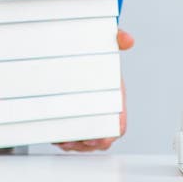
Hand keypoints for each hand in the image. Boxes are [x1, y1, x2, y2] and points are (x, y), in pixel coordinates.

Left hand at [56, 28, 133, 151]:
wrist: (86, 56)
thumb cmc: (99, 55)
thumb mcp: (107, 43)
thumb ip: (116, 38)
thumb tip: (126, 39)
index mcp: (116, 98)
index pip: (118, 124)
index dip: (108, 133)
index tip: (97, 137)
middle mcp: (104, 111)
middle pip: (100, 138)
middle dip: (86, 142)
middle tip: (71, 140)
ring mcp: (90, 116)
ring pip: (85, 140)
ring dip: (74, 143)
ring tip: (62, 139)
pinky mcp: (76, 118)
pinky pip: (73, 136)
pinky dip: (64, 139)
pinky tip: (56, 136)